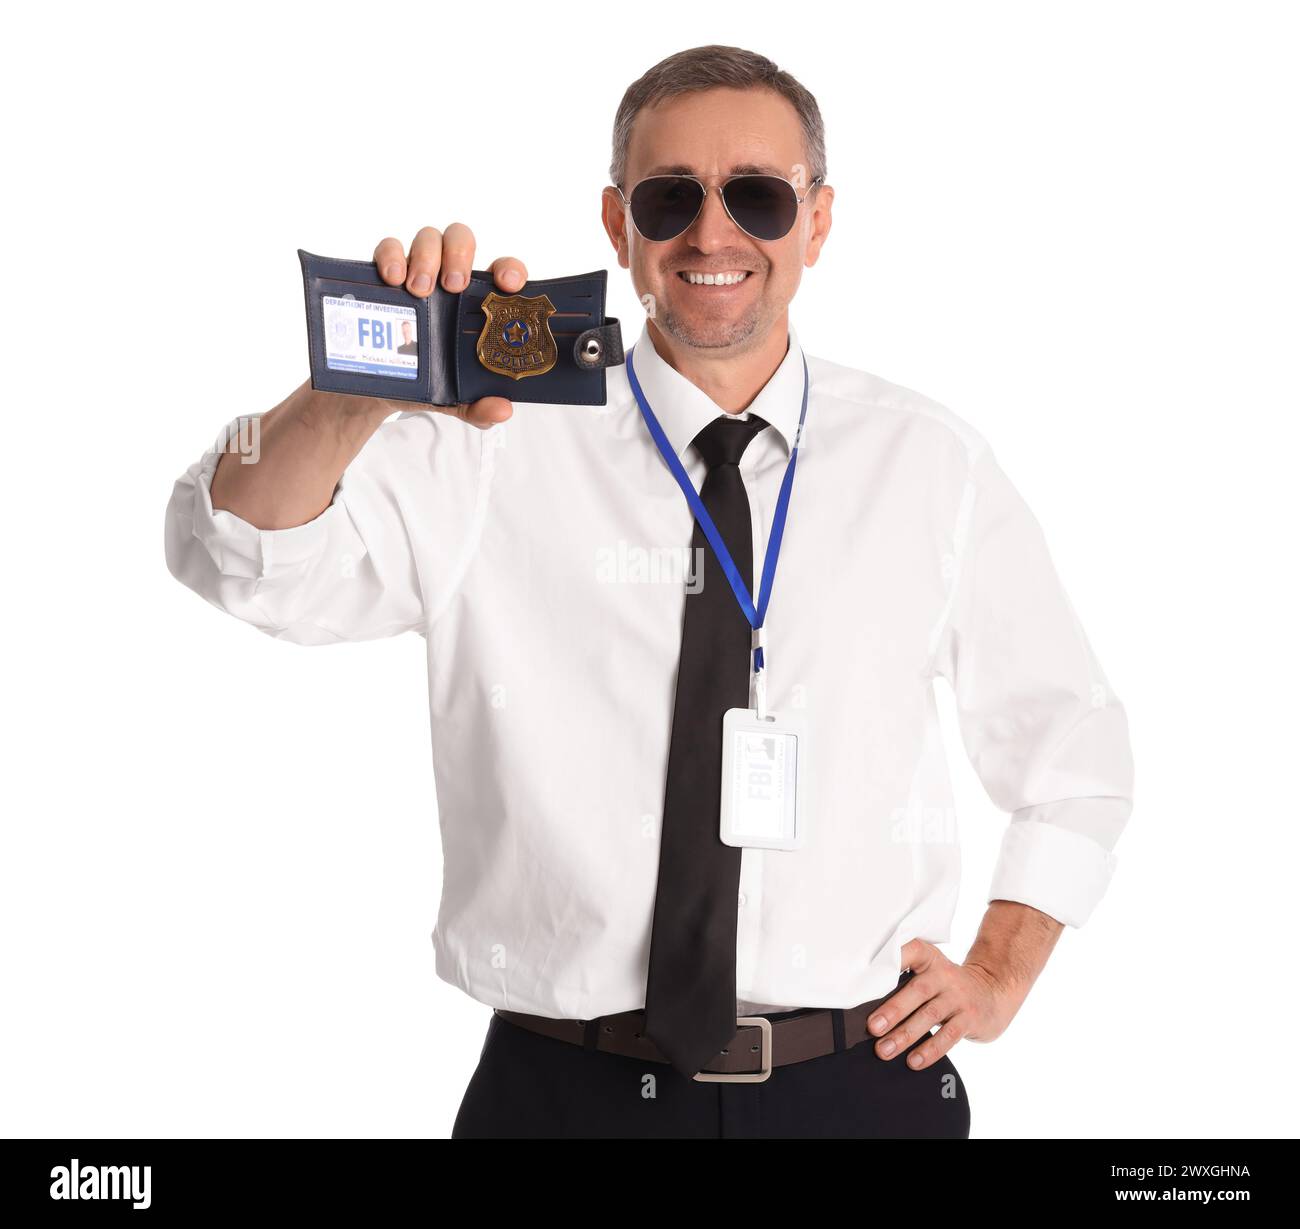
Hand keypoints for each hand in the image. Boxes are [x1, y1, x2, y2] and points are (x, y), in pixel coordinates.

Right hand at [373, 224, 523, 429]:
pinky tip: (391, 280)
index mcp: (476, 304)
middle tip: (452, 286)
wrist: (377, 389)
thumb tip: (502, 410)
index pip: (501, 272)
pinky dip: (389, 256)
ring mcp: (416, 273)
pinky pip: (387, 249)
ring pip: (427, 238)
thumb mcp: (454, 400)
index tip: (508, 283)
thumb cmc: (426, 382)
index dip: (509, 269)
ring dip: (424, 257)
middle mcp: (449, 281)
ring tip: (418, 290)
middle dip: (459, 255)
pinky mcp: (383, 275)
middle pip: (460, 240)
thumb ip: (478, 407)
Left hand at [866, 938, 1023, 1069]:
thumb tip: (870, 1009)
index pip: (910, 951)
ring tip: (885, 1050)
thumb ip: (906, 982)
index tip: (872, 971)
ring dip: (905, 1035)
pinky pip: (949, 1036)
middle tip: (873, 1028)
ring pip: (930, 1016)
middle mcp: (944, 975)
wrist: (993, 991)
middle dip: (893, 1010)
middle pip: (916, 991)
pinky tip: (914, 1061)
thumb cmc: (948, 986)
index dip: (893, 958)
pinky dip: (930, 1050)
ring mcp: (959, 997)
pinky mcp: (970, 1018)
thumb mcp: (931, 972)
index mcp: (929, 959)